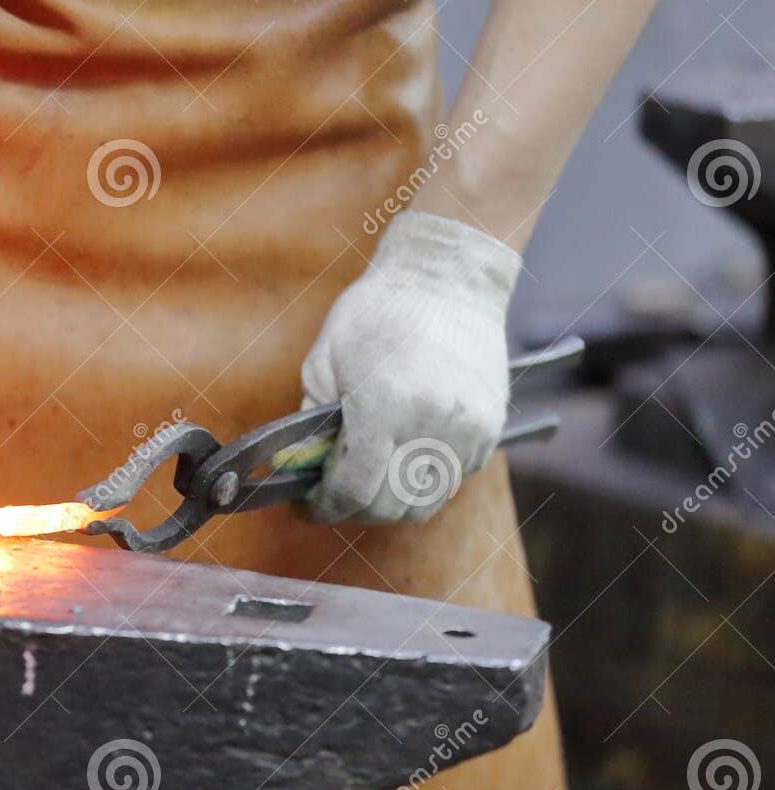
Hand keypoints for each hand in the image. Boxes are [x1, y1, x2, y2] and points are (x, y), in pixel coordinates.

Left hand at [299, 211, 520, 524]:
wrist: (448, 279)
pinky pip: (451, 479)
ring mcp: (467, 431)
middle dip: (352, 509)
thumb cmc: (378, 311)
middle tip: (329, 496)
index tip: (305, 505)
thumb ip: (311, 425)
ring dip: (389, 502)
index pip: (353, 489)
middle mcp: (432, 425)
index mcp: (384, 406)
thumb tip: (300, 469)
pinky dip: (422, 481)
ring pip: (424, 502)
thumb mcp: (323, 361)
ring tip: (364, 480)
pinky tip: (400, 457)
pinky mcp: (489, 430)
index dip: (323, 506)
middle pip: (390, 506)